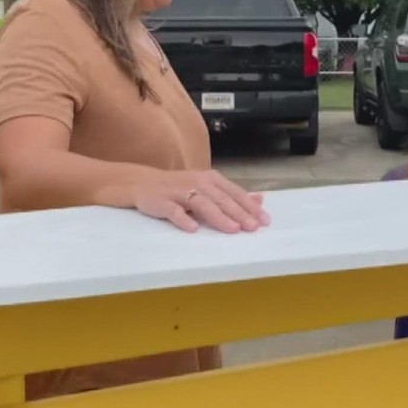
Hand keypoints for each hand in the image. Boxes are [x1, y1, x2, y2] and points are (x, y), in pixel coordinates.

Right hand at [133, 169, 268, 233]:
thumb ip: (232, 195)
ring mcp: (179, 192)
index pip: (235, 193)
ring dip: (218, 217)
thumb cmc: (180, 188)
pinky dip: (184, 219)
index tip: (265, 221)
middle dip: (239, 213)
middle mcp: (197, 182)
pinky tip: (193, 229)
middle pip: (221, 199)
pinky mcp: (162, 202)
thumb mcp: (208, 187)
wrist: (142, 183)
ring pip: (202, 204)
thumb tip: (260, 200)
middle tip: (253, 227)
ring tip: (232, 229)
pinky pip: (174, 211)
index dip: (250, 207)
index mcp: (211, 179)